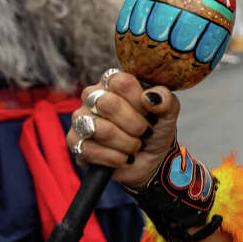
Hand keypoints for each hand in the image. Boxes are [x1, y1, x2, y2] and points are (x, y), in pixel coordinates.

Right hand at [65, 70, 179, 189]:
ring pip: (100, 129)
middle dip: (134, 124)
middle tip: (144, 132)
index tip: (149, 112)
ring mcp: (80, 119)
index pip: (120, 82)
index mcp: (113, 82)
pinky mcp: (75, 142)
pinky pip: (91, 150)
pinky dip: (115, 158)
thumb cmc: (155, 128)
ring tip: (135, 146)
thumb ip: (165, 98)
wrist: (151, 159)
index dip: (138, 101)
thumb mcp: (168, 111)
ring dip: (126, 143)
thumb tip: (150, 97)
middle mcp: (92, 96)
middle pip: (107, 104)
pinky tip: (124, 158)